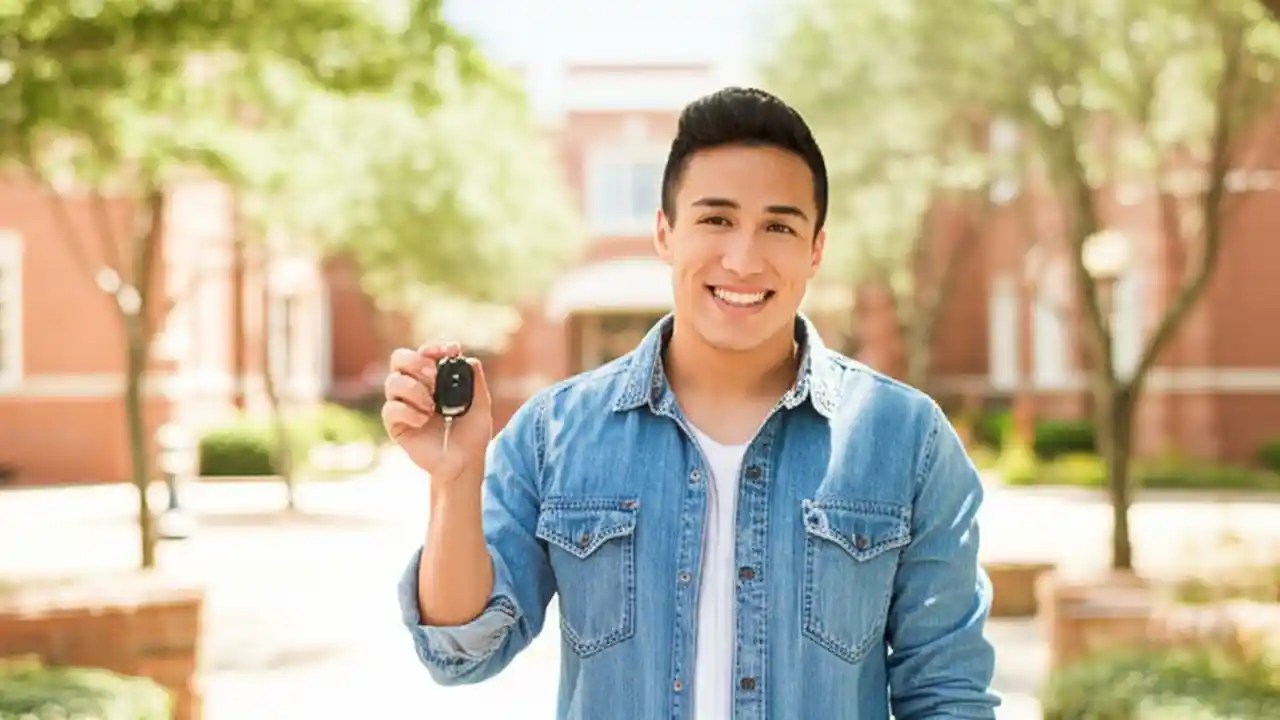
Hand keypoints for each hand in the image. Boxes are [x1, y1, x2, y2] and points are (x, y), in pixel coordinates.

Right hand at [381, 341, 493, 484]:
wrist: (464, 464)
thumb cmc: (471, 434)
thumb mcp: (480, 405)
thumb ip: (476, 382)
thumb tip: (470, 360)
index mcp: (433, 379)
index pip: (424, 353)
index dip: (434, 347)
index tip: (451, 350)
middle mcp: (414, 387)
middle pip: (398, 358)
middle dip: (415, 361)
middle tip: (433, 376)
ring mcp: (403, 405)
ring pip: (393, 382)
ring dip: (414, 389)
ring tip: (431, 406)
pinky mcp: (395, 426)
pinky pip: (391, 409)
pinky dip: (408, 411)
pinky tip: (424, 420)